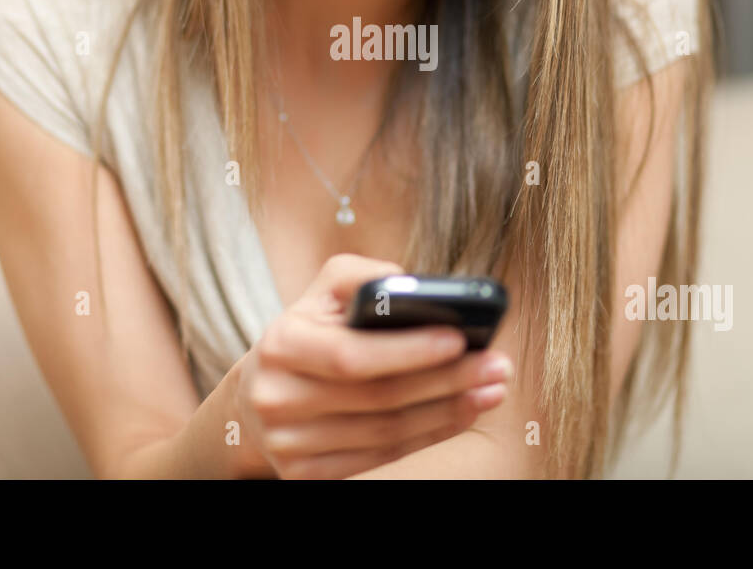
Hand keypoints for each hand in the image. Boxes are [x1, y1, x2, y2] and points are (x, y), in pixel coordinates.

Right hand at [233, 253, 512, 478]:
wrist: (255, 397)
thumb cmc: (306, 333)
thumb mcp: (320, 292)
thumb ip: (360, 276)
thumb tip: (411, 285)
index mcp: (281, 344)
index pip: (352, 356)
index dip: (409, 351)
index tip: (460, 337)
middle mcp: (278, 398)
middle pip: (379, 398)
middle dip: (447, 380)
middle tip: (497, 365)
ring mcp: (290, 444)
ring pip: (387, 432)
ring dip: (449, 411)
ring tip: (491, 388)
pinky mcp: (306, 475)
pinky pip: (382, 456)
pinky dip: (430, 435)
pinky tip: (462, 413)